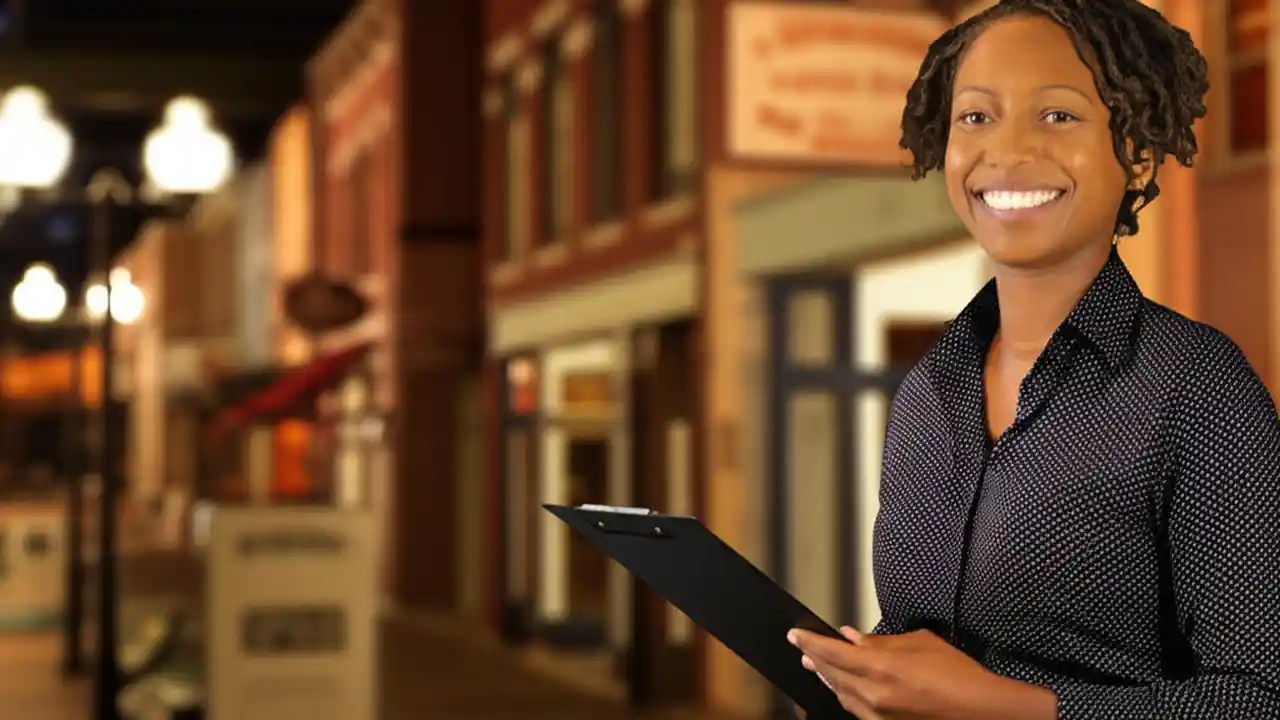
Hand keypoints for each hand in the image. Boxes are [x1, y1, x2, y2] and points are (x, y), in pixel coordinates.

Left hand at [787, 626, 1057, 719]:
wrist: (980, 711)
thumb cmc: (957, 674)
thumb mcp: (919, 643)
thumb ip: (880, 642)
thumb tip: (852, 637)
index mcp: (880, 668)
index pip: (831, 652)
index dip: (809, 642)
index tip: (795, 634)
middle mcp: (873, 694)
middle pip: (831, 675)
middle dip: (815, 659)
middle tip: (802, 648)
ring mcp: (878, 715)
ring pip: (841, 694)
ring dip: (828, 678)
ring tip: (817, 665)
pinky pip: (856, 709)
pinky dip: (846, 694)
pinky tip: (845, 685)